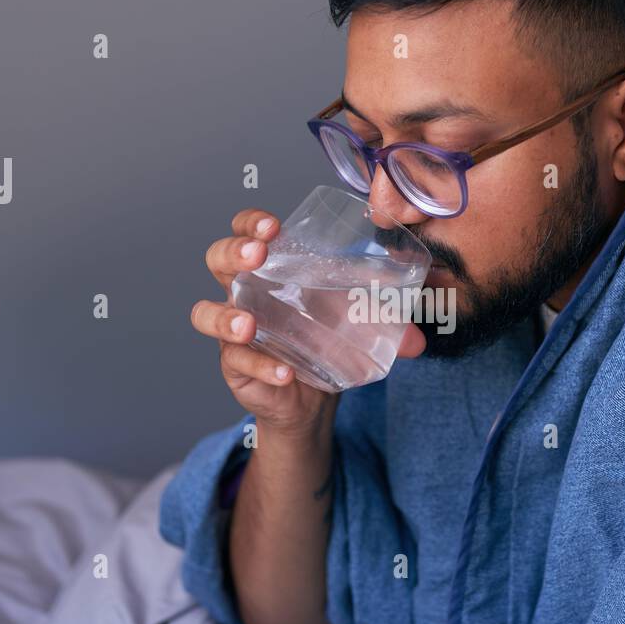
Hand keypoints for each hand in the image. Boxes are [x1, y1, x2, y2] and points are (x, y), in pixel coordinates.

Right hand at [191, 207, 425, 435]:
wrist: (314, 400)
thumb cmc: (325, 343)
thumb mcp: (356, 321)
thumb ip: (386, 320)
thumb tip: (418, 338)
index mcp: (271, 269)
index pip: (246, 231)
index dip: (250, 223)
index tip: (273, 225)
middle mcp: (244, 293)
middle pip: (217, 260)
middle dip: (232, 252)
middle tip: (257, 256)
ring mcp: (234, 331)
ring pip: (206, 313)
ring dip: (225, 316)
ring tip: (250, 325)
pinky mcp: (235, 367)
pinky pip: (236, 362)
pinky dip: (262, 366)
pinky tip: (285, 372)